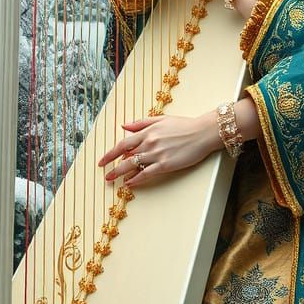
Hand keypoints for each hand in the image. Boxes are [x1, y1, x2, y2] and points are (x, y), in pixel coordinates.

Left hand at [97, 114, 220, 188]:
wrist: (201, 132)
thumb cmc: (183, 125)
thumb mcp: (160, 119)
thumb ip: (141, 123)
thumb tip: (124, 126)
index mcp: (147, 131)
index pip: (123, 144)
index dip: (110, 153)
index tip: (102, 161)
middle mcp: (149, 143)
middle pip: (125, 157)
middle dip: (112, 167)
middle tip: (104, 175)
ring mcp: (157, 154)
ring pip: (133, 166)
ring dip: (120, 174)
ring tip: (112, 181)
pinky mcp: (166, 164)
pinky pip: (146, 174)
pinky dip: (136, 180)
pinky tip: (130, 184)